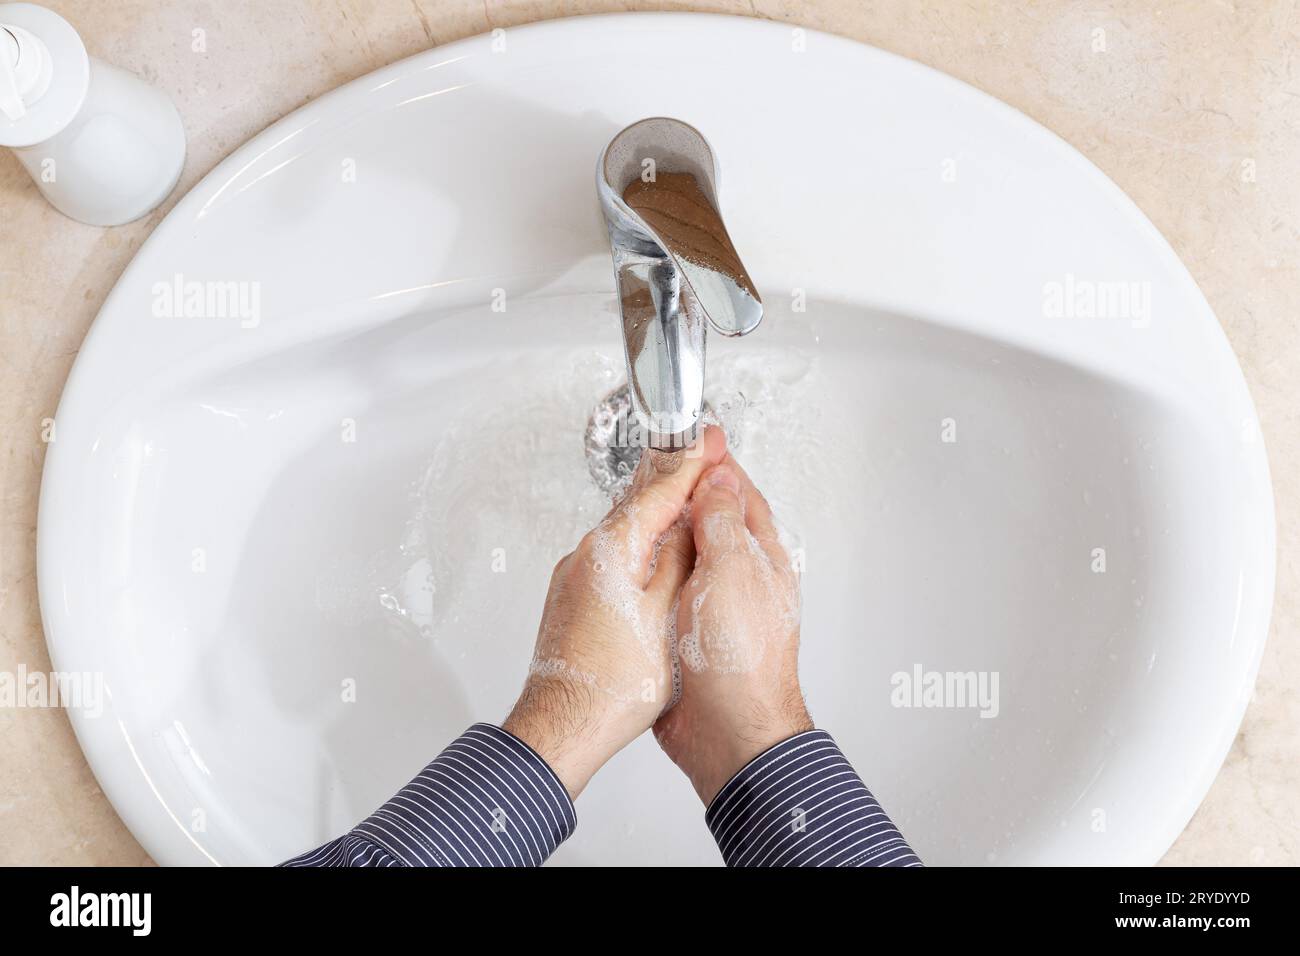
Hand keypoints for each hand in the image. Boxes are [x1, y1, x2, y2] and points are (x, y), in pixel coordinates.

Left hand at [502, 427, 728, 798]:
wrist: (562, 727)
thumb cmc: (613, 686)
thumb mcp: (666, 615)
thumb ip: (677, 562)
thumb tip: (685, 526)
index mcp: (611, 551)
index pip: (659, 492)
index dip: (690, 464)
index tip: (709, 440)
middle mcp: (584, 556)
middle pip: (636, 504)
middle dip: (673, 480)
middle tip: (701, 454)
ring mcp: (573, 577)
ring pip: (623, 532)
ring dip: (656, 513)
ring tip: (685, 497)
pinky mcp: (571, 599)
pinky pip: (610, 557)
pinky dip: (637, 544)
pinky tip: (652, 551)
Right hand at [653, 455, 811, 804]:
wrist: (729, 732)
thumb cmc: (741, 662)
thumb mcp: (732, 573)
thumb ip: (721, 522)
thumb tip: (718, 477)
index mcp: (760, 558)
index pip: (738, 494)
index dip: (714, 463)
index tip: (692, 437)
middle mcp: (739, 579)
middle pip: (710, 521)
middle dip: (683, 492)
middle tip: (655, 465)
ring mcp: (711, 607)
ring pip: (684, 556)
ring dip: (662, 532)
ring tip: (637, 505)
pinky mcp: (685, 633)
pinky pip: (666, 593)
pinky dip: (649, 574)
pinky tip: (629, 567)